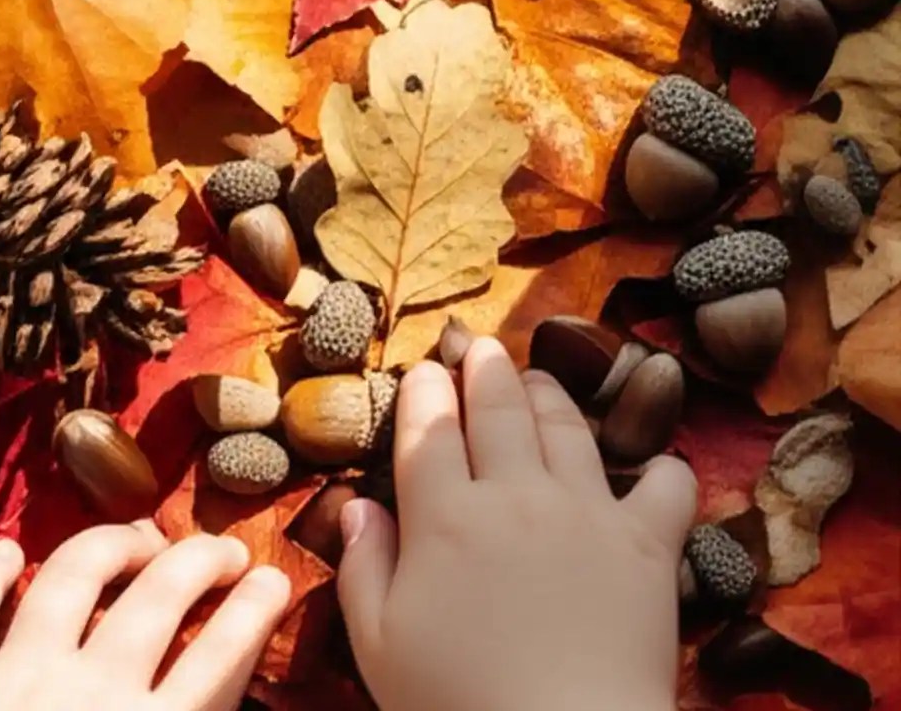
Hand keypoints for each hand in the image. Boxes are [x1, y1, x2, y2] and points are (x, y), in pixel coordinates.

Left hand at [0, 522, 290, 710]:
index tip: (273, 579)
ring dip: (114, 544)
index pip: (225, 654)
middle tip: (222, 552)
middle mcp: (93, 692)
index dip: (257, 607)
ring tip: (140, 540)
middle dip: (203, 560)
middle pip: (161, 596)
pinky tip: (10, 550)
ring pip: (73, 576)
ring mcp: (17, 679)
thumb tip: (224, 703)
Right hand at [338, 338, 695, 710]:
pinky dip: (659, 468)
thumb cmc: (456, 703)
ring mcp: (588, 512)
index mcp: (444, 518)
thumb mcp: (379, 644)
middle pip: (497, 409)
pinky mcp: (649, 543)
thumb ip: (363, 566)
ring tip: (537, 377)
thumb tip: (358, 504)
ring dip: (548, 393)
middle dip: (484, 369)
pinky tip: (650, 465)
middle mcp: (516, 496)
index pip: (429, 431)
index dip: (424, 393)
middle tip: (479, 346)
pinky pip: (665, 483)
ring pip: (567, 427)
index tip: (422, 370)